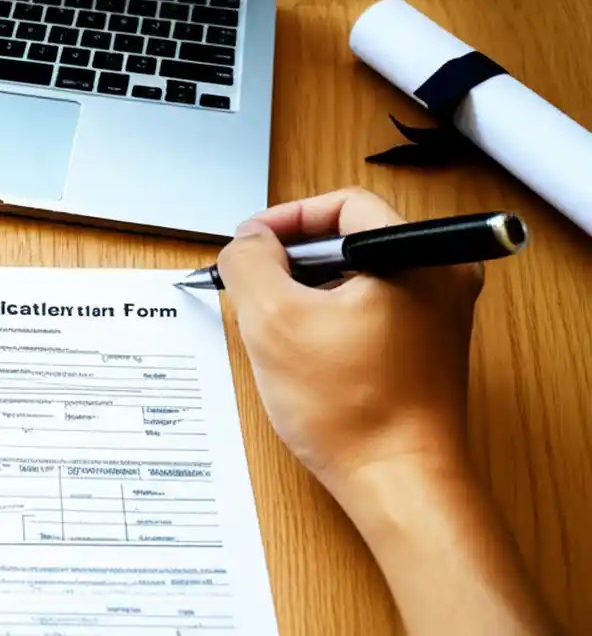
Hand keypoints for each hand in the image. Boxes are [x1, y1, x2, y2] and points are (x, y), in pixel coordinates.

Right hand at [217, 187, 482, 488]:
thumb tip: (247, 243)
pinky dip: (330, 318)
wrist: (397, 483)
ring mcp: (438, 314)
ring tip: (275, 326)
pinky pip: (369, 309)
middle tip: (256, 287)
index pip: (343, 205)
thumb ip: (250, 262)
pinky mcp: (427, 347)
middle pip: (350, 239)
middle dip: (293, 261)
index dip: (286, 220)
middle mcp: (441, 276)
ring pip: (356, 277)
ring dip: (308, 292)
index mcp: (418, 255)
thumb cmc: (352, 411)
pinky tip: (303, 352)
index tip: (250, 246)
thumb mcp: (273, 320)